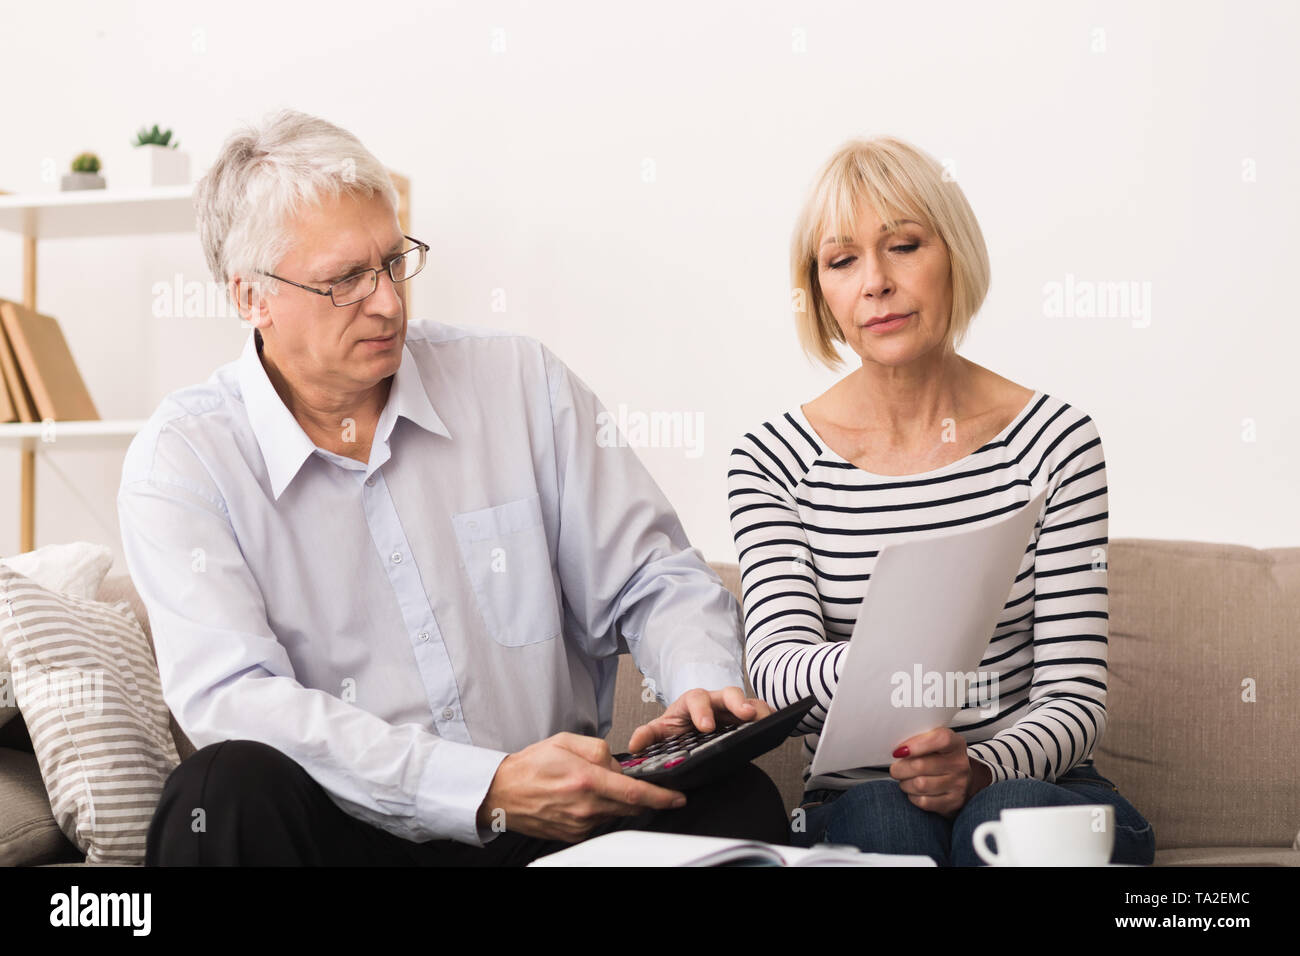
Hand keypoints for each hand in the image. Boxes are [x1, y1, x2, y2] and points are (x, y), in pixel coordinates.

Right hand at [475, 732, 685, 841]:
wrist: (502, 793)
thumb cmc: (529, 767)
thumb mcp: (565, 741)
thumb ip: (597, 748)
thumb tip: (617, 761)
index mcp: (586, 780)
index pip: (633, 792)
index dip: (660, 797)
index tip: (676, 798)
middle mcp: (585, 806)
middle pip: (629, 806)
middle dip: (641, 797)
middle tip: (639, 784)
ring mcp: (580, 824)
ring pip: (614, 813)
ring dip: (616, 801)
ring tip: (593, 785)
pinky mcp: (574, 834)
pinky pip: (599, 821)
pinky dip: (600, 809)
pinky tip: (583, 797)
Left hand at [626, 686, 772, 753]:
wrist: (693, 728)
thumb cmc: (680, 727)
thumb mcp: (662, 731)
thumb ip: (649, 736)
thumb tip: (635, 743)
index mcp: (693, 702)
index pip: (696, 699)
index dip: (701, 711)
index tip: (705, 727)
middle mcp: (716, 701)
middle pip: (729, 693)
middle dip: (737, 703)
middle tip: (746, 716)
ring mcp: (733, 709)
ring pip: (749, 702)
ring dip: (757, 710)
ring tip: (765, 721)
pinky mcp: (747, 718)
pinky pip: (761, 712)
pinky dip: (768, 716)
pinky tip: (775, 725)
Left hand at [889, 727, 991, 818]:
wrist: (961, 781)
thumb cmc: (942, 759)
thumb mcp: (935, 744)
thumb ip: (918, 741)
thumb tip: (899, 750)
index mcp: (955, 744)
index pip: (940, 739)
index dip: (917, 744)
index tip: (899, 751)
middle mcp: (959, 764)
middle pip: (921, 765)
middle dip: (900, 768)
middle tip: (896, 768)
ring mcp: (958, 785)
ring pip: (919, 785)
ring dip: (905, 783)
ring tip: (905, 779)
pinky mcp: (952, 803)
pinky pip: (923, 801)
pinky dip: (913, 796)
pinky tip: (914, 791)